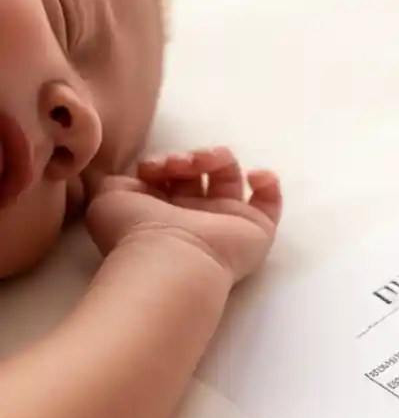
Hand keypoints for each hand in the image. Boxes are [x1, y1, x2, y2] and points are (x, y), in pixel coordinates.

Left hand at [86, 147, 282, 282]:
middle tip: (178, 165)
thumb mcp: (109, 199)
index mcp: (164, 209)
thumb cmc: (136, 233)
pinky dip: (267, 181)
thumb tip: (137, 177)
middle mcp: (196, 214)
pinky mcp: (256, 228)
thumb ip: (117, 182)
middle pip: (201, 171)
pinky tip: (254, 175)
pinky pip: (270, 202)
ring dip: (218, 158)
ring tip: (205, 163)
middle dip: (189, 158)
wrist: (172, 259)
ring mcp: (227, 222)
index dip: (161, 162)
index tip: (153, 169)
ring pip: (231, 177)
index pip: (169, 173)